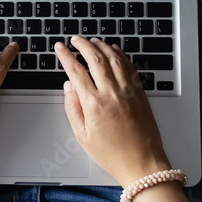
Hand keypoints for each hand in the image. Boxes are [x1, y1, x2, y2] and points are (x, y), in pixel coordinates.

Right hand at [54, 36, 170, 187]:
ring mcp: (128, 91)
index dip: (65, 56)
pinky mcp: (140, 93)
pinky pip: (129, 67)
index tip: (60, 48)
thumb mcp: (82, 136)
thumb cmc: (112, 153)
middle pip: (95, 58)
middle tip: (75, 39)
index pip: (76, 71)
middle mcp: (112, 93)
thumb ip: (73, 108)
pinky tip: (113, 50)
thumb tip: (68, 86)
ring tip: (92, 41)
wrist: (142, 162)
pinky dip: (120, 54)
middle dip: (83, 45)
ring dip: (101, 46)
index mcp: (94, 105)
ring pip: (114, 58)